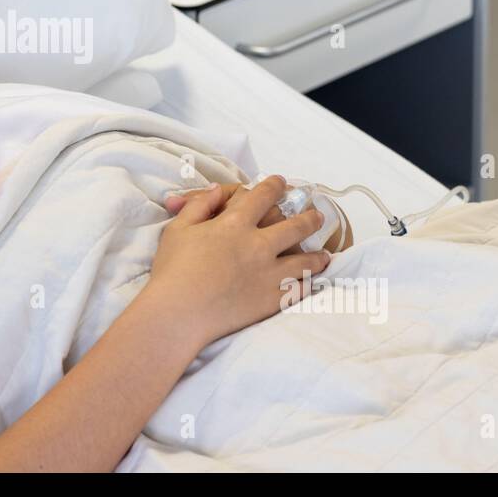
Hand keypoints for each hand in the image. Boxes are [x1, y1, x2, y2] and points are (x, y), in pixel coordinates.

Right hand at [146, 175, 329, 346]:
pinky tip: (314, 282)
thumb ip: (198, 206)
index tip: (281, 183)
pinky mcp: (271, 300)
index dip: (274, 186)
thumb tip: (216, 191)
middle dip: (309, 218)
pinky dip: (310, 284)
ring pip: (305, 259)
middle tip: (317, 215)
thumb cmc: (172, 270)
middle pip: (294, 225)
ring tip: (325, 254)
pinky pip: (300, 289)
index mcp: (234, 224)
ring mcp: (269, 274)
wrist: (178, 313)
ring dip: (318, 254)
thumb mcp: (177, 229)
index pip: (262, 196)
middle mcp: (258, 245)